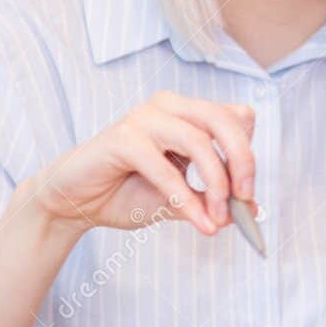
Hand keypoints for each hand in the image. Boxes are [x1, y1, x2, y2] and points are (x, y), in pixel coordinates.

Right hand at [28, 91, 255, 237]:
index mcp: (187, 113)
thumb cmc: (126, 193)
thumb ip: (212, 200)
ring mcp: (144, 118)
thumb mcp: (181, 199)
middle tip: (244, 199)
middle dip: (243, 161)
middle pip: (224, 120)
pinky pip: (164, 166)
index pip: (237, 117)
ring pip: (198, 140)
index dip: (248, 153)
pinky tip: (195, 219)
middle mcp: (169, 107)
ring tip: (217, 217)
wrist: (75, 205)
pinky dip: (184, 197)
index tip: (248, 194)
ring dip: (215, 183)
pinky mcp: (122, 138)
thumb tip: (250, 210)